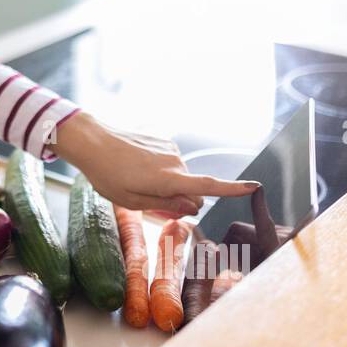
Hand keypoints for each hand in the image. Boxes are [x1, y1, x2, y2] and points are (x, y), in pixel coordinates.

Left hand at [51, 111, 259, 215]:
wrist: (92, 141)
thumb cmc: (108, 175)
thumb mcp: (133, 201)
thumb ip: (166, 206)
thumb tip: (193, 206)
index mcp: (169, 179)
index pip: (208, 187)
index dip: (232, 189)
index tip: (254, 187)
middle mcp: (175, 162)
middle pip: (191, 189)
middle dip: (179, 198)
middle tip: (147, 198)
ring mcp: (170, 148)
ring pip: (179, 175)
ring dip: (166, 182)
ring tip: (134, 178)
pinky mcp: (163, 139)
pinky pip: (169, 161)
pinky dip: (158, 167)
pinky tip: (135, 165)